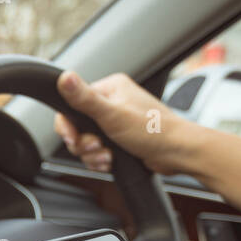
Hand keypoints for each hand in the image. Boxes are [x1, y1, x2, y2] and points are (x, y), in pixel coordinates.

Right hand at [54, 71, 197, 175]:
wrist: (176, 153)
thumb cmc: (153, 131)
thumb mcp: (113, 114)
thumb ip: (85, 98)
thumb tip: (64, 78)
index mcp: (110, 88)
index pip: (72, 104)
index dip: (68, 126)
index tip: (72, 138)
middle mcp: (112, 103)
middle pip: (78, 127)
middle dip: (84, 144)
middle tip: (97, 147)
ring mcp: (116, 122)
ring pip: (86, 142)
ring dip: (93, 155)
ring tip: (108, 157)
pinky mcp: (119, 139)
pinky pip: (97, 151)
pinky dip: (101, 160)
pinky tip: (111, 161)